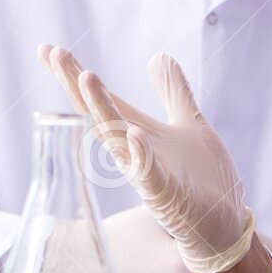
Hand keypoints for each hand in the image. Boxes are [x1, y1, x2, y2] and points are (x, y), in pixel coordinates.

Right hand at [39, 45, 253, 272]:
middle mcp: (135, 151)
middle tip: (54, 53)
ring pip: (117, 140)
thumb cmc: (203, 177)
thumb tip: (158, 56)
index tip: (48, 49)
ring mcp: (147, 173)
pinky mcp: (166, 196)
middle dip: (75, 84)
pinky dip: (141, 155)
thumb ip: (172, 91)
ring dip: (101, 109)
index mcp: (138, 132)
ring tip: (86, 77)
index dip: (75, 75)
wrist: (223, 223)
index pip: (101, 100)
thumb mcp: (189, 122)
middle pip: (98, 113)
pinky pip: (149, 175)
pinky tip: (134, 133)